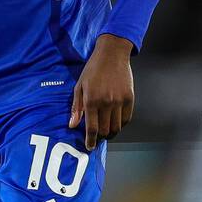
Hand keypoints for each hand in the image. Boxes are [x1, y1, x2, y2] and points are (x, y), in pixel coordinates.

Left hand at [69, 33, 134, 149]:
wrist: (112, 54)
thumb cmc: (93, 70)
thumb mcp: (79, 86)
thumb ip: (76, 107)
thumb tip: (72, 125)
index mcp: (91, 100)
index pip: (92, 128)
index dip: (91, 141)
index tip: (89, 147)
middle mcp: (106, 103)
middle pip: (105, 130)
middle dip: (100, 138)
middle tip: (97, 137)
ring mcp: (119, 101)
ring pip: (117, 127)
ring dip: (111, 133)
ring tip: (106, 132)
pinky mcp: (129, 98)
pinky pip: (126, 119)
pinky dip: (121, 124)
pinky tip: (115, 123)